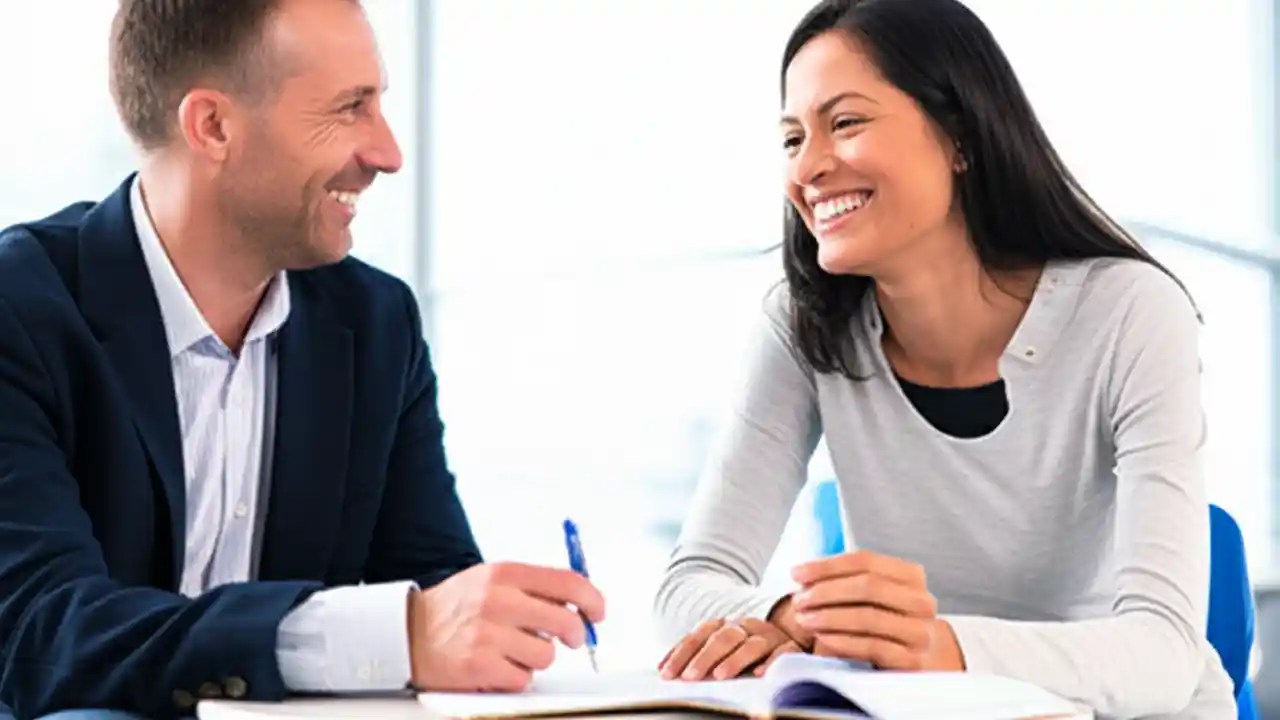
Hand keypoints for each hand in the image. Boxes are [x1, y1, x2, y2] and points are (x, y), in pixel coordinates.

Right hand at [407, 562, 605, 691]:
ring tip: (513, 650)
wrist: (407, 633)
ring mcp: (488, 635)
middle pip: (565, 621)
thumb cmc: (457, 608)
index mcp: (504, 574)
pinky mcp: (480, 667)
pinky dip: (515, 677)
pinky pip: (523, 679)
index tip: (598, 612)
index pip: (567, 582)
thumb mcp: (492, 580)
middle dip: (574, 634)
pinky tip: (496, 666)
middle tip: (569, 638)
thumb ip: (533, 587)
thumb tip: (581, 601)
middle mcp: (497, 600)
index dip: (592, 599)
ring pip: (546, 655)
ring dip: (536, 658)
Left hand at [658, 618, 803, 680]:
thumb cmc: (746, 649)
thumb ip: (696, 656)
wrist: (790, 633)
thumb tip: (663, 671)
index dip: (681, 654)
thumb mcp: (721, 648)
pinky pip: (783, 652)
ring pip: (751, 644)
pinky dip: (771, 662)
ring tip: (720, 676)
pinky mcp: (790, 646)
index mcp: (724, 625)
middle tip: (690, 677)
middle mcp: (745, 626)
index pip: (699, 635)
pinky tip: (760, 674)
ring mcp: (768, 635)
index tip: (667, 674)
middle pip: (723, 637)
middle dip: (704, 657)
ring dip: (734, 660)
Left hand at [791, 551, 962, 670]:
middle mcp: (922, 601)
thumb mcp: (874, 596)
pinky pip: (873, 647)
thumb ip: (846, 580)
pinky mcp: (913, 662)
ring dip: (829, 617)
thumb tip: (802, 573)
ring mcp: (920, 633)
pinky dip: (843, 641)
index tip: (797, 573)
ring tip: (804, 619)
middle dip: (826, 591)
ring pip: (869, 617)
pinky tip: (822, 637)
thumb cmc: (887, 622)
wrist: (920, 661)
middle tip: (799, 600)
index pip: (866, 561)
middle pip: (869, 586)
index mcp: (911, 576)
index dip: (827, 566)